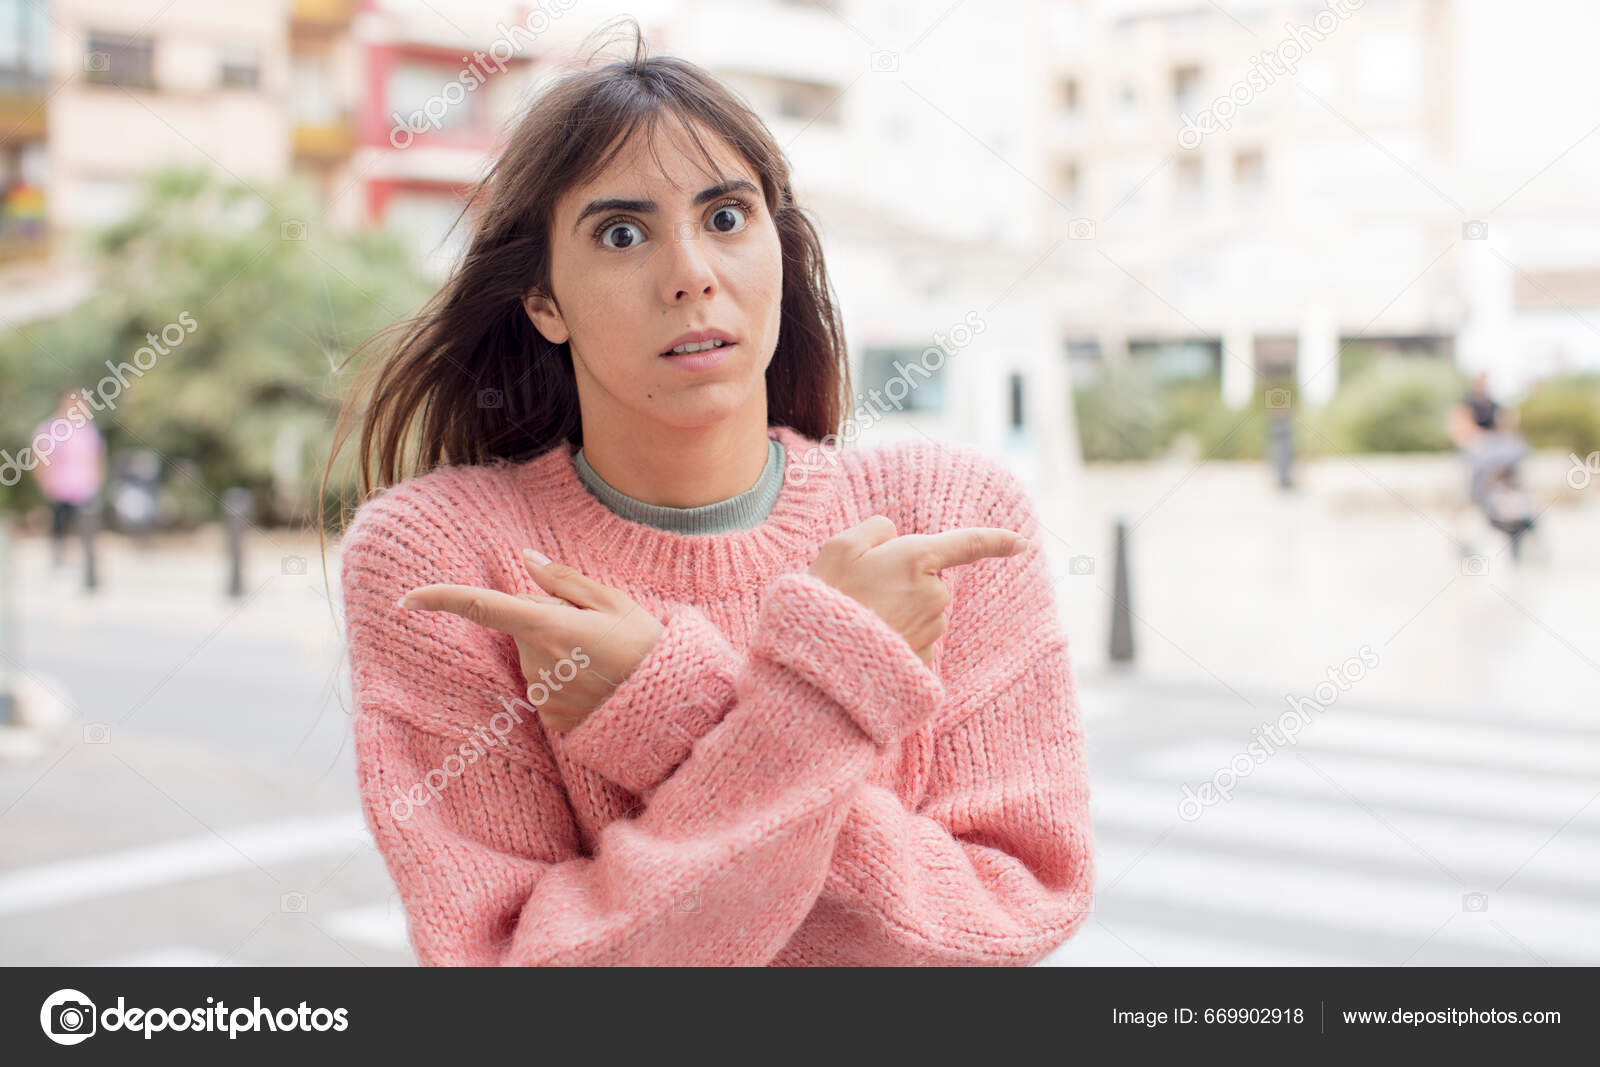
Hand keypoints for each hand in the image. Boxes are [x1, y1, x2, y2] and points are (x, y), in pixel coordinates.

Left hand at [397, 551, 665, 732]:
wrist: (671, 709)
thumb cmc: (647, 648)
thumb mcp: (613, 602)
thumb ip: (562, 580)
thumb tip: (526, 559)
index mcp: (548, 626)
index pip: (482, 608)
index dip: (440, 600)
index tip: (408, 599)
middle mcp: (536, 663)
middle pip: (523, 627)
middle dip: (548, 620)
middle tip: (596, 629)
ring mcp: (541, 695)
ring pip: (535, 658)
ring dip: (559, 651)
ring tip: (602, 659)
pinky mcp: (550, 719)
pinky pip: (546, 688)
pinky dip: (566, 680)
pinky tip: (598, 684)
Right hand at [807, 515, 1029, 665]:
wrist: (820, 665)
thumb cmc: (826, 600)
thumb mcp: (838, 548)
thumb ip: (874, 530)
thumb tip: (893, 537)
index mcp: (916, 558)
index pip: (967, 543)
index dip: (996, 540)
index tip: (1019, 542)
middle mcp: (933, 594)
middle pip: (929, 580)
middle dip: (902, 583)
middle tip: (860, 592)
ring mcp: (931, 630)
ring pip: (922, 611)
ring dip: (898, 612)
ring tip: (860, 621)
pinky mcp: (925, 660)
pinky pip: (916, 640)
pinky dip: (897, 639)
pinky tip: (870, 645)